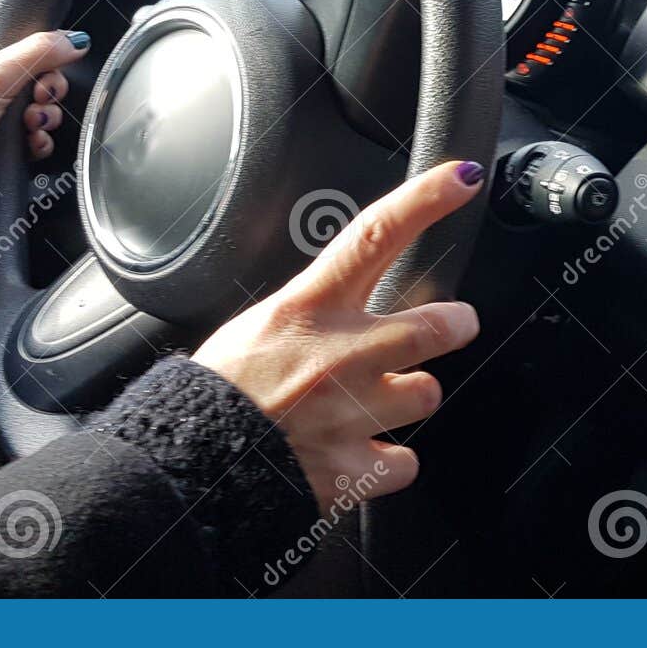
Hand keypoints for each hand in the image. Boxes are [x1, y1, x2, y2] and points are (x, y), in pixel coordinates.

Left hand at [0, 19, 90, 183]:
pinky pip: (28, 130)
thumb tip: (73, 39)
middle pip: (33, 71)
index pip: (16, 33)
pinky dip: (36, 137)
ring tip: (32, 123)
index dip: (40, 48)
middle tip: (41, 96)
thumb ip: (39, 51)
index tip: (53, 62)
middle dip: (46, 89)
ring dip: (43, 115)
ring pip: (34, 103)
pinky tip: (31, 140)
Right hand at [194, 160, 486, 510]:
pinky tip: (361, 453)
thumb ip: (315, 311)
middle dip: (455, 323)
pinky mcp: (355, 469)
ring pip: (426, 394)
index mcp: (309, 308)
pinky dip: (388, 462)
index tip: (462, 179)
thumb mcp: (261, 324)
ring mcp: (352, 414)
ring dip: (408, 399)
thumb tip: (350, 302)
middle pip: (438, 324)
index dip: (426, 201)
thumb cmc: (217, 393)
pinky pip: (406, 463)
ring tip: (371, 405)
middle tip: (453, 324)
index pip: (376, 236)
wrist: (184, 468)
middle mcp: (340, 355)